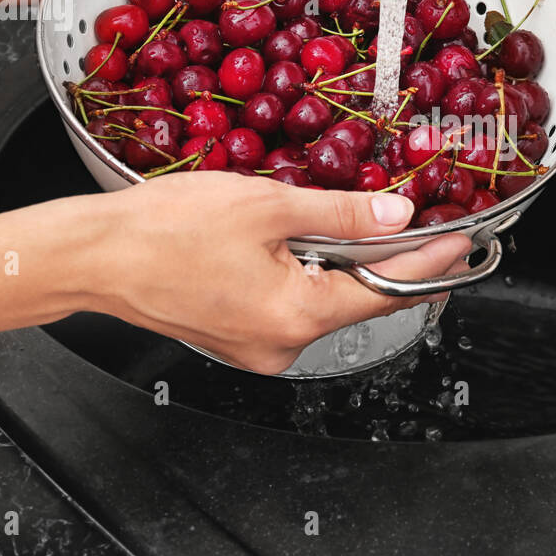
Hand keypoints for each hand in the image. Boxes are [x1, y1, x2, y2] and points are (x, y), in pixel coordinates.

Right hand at [91, 172, 472, 373]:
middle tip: (422, 228)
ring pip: (325, 303)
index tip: (462, 243)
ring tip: (352, 226)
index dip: (430, 262)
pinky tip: (303, 246)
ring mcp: (258, 349)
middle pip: (360, 301)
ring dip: (344, 267)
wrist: (93, 255)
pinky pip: (292, 308)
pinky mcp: (238, 340)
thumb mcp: (267, 206)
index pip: (388, 290)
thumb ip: (341, 215)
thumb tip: (396, 218)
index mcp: (297, 316)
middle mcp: (282, 346)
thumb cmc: (164, 229)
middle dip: (391, 264)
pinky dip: (308, 277)